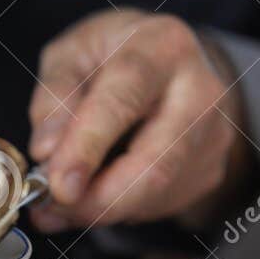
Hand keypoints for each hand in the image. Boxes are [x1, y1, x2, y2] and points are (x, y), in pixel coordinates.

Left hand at [26, 9, 251, 232]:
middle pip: (154, 164)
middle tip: (53, 209)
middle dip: (98, 201)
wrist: (177, 63)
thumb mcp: (73, 54)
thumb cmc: (118, 54)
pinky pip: (158, 204)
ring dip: (101, 210)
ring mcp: (212, 135)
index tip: (58, 185)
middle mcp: (199, 91)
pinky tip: (98, 192)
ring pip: (155, 194)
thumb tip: (47, 150)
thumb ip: (54, 97)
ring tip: (62, 204)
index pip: (124, 100)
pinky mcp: (210, 169)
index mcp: (160, 48)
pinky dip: (119, 210)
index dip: (88, 147)